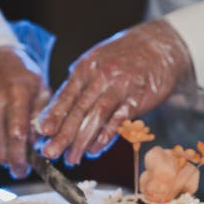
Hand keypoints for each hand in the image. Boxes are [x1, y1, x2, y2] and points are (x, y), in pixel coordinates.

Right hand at [0, 46, 50, 177]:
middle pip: (0, 148)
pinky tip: (1, 125)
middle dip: (12, 162)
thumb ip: (43, 116)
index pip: (17, 135)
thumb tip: (41, 143)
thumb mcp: (41, 88)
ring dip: (5, 148)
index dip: (21, 158)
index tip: (25, 169)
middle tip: (20, 167)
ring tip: (14, 136)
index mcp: (15, 93)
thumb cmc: (20, 76)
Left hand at [38, 20, 192, 165]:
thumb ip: (80, 84)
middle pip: (77, 109)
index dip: (52, 115)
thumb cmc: (126, 56)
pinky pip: (118, 119)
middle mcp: (100, 76)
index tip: (40, 133)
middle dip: (62, 134)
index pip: (65, 95)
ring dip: (82, 140)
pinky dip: (106, 136)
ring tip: (72, 158)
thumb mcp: (97, 62)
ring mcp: (119, 87)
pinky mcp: (137, 97)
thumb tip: (59, 109)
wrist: (162, 46)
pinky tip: (95, 148)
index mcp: (86, 67)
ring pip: (95, 116)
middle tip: (50, 152)